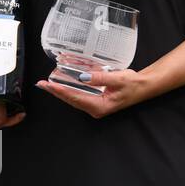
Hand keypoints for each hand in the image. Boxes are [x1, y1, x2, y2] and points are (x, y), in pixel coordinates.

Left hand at [36, 68, 150, 118]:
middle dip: (56, 92)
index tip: (49, 85)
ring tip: (46, 85)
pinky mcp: (95, 100)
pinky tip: (60, 85)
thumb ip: (100, 78)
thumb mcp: (118, 78)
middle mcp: (95, 108)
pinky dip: (68, 90)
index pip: (76, 98)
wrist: (143, 86)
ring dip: (60, 91)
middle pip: (71, 100)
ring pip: (73, 98)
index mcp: (100, 106)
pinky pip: (78, 96)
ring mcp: (95, 105)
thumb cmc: (133, 84)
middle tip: (41, 84)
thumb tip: (83, 77)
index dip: (61, 91)